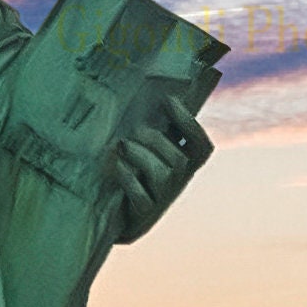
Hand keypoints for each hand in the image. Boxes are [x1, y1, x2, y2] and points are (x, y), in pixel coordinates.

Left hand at [110, 94, 211, 243]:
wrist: (104, 212)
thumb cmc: (126, 170)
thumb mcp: (143, 148)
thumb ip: (153, 127)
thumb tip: (154, 90)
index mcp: (183, 165)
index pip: (202, 147)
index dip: (189, 123)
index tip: (168, 100)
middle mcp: (177, 184)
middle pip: (179, 160)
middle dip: (155, 140)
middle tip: (133, 129)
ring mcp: (161, 202)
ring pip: (163, 175)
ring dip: (141, 155)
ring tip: (120, 145)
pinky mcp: (142, 216)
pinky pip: (142, 197)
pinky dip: (128, 179)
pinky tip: (115, 167)